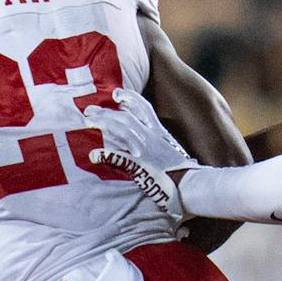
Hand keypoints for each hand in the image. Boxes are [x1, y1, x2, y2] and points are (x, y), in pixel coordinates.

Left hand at [85, 88, 196, 219]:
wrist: (194, 186)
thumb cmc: (187, 175)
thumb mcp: (175, 156)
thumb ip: (163, 150)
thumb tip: (157, 152)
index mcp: (161, 134)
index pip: (144, 109)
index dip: (130, 99)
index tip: (117, 94)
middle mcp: (152, 138)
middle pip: (126, 118)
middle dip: (107, 112)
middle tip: (89, 109)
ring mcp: (146, 151)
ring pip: (121, 130)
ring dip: (104, 123)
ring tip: (88, 121)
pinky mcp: (141, 166)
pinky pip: (119, 158)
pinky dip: (105, 155)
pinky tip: (93, 155)